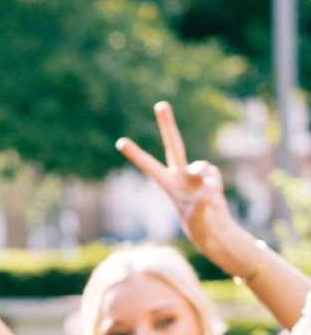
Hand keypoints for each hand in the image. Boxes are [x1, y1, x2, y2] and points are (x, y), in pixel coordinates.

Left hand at [115, 101, 236, 260]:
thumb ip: (202, 202)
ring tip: (207, 197)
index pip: (149, 166)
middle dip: (168, 124)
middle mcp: (181, 174)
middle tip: (160, 104)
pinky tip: (214, 200)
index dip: (135, 154)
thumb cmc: (200, 227)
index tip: (120, 142)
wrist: (214, 231)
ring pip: (203, 166)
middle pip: (174, 144)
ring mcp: (196, 174)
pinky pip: (214, 176)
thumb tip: (209, 186)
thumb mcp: (197, 217)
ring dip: (206, 179)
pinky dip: (215, 186)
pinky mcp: (211, 177)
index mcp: (168, 184)